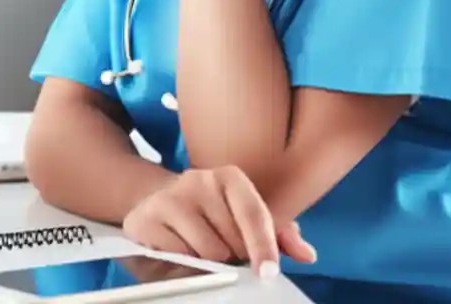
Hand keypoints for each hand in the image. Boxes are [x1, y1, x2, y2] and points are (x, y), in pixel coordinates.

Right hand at [121, 165, 316, 277]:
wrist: (155, 204)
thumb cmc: (210, 216)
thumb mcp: (246, 220)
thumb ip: (279, 235)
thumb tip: (307, 254)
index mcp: (229, 177)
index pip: (253, 214)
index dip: (264, 247)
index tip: (268, 273)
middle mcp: (197, 180)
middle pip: (231, 240)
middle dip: (233, 256)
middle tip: (225, 252)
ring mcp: (168, 198)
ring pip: (206, 251)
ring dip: (208, 262)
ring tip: (201, 251)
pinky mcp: (144, 219)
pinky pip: (178, 256)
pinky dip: (183, 262)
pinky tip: (179, 250)